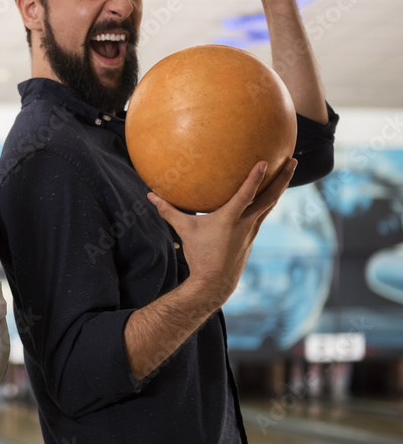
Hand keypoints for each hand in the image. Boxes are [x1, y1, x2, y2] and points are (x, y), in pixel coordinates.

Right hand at [147, 158, 296, 309]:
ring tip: (289, 171)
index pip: (246, 195)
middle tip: (293, 161)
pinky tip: (270, 194)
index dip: (255, 178)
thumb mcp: (183, 230)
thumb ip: (169, 211)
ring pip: (271, 204)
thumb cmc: (199, 254)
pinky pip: (264, 212)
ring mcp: (252, 229)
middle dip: (283, 178)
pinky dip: (269, 200)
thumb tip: (151, 195)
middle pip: (270, 197)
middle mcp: (246, 223)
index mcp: (229, 219)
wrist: (215, 282)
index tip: (265, 161)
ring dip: (281, 187)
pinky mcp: (252, 235)